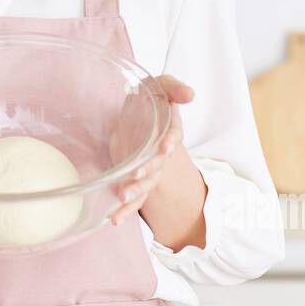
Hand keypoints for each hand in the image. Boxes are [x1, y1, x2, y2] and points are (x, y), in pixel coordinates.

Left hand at [107, 74, 192, 225]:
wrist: (138, 115)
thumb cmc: (150, 100)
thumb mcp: (161, 86)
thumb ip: (174, 88)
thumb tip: (190, 93)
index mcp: (168, 129)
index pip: (173, 135)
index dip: (171, 141)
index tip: (166, 148)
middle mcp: (160, 152)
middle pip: (158, 164)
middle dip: (148, 171)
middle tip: (135, 176)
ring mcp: (148, 168)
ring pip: (146, 184)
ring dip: (136, 192)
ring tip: (123, 198)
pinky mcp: (135, 178)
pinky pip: (133, 197)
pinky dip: (125, 209)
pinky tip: (115, 219)